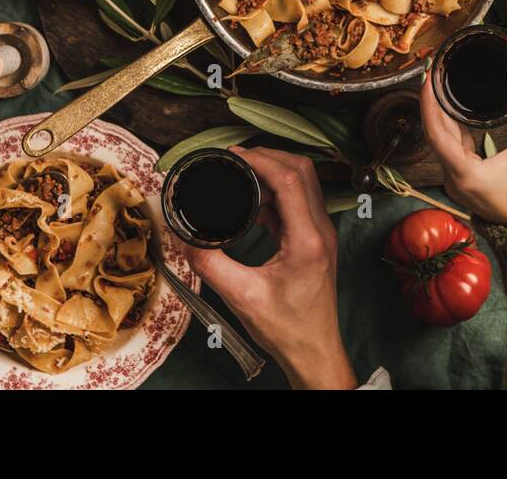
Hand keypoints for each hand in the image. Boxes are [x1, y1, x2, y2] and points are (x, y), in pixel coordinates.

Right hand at [176, 147, 355, 389]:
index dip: (261, 160)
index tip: (233, 155)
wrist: (313, 351)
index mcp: (307, 241)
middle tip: (235, 160)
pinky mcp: (317, 240)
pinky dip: (278, 193)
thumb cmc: (285, 329)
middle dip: (268, 157)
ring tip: (242, 176)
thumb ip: (209, 263)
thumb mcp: (240, 297)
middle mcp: (321, 231)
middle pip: (302, 172)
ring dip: (275, 172)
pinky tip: (254, 203)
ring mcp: (322, 234)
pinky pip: (300, 202)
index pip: (291, 180)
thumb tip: (184, 236)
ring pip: (304, 183)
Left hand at [421, 67, 506, 223]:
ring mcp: (460, 182)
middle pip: (436, 135)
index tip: (429, 80)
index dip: (430, 104)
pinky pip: (454, 150)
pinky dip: (455, 129)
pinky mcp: (468, 181)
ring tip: (444, 88)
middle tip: (437, 75)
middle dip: (435, 103)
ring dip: (443, 115)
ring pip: (444, 142)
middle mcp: (455, 179)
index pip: (436, 133)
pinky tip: (458, 113)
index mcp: (465, 174)